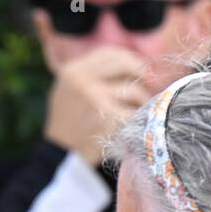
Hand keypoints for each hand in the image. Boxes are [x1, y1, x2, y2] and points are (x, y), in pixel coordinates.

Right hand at [43, 46, 152, 168]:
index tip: (139, 70)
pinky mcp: (108, 118)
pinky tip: (138, 125)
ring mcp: (95, 98)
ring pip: (134, 91)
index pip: (110, 53)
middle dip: (143, 75)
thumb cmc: (67, 126)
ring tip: (141, 111)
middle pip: (126, 65)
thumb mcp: (66, 91)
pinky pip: (135, 113)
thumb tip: (129, 61)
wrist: (59, 157)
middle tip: (151, 85)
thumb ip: (89, 74)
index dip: (129, 59)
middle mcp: (82, 80)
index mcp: (73, 71)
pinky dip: (141, 119)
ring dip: (144, 102)